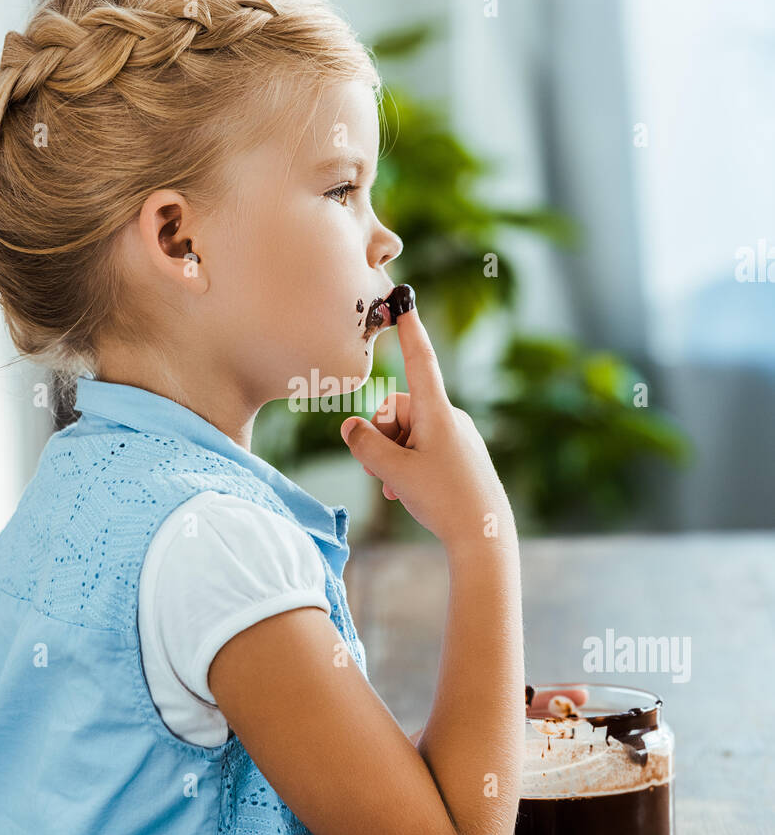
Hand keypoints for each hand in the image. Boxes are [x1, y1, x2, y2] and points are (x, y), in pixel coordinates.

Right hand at [340, 302, 511, 551]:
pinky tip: (404, 492)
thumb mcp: (394, 472)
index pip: (419, 360)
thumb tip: (350, 426)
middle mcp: (450, 418)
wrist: (485, 536)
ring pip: (407, 433)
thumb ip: (365, 445)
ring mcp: (456, 437)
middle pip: (399, 409)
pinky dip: (407, 465)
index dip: (408, 330)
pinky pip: (422, 448)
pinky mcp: (460, 456)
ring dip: (392, 456)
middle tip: (378, 471)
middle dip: (382, 435)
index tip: (404, 298)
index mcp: (437, 413)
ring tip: (394, 487)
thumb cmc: (443, 500)